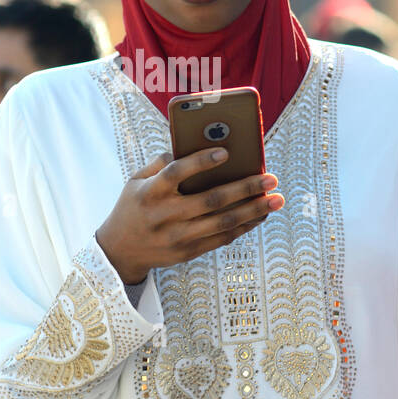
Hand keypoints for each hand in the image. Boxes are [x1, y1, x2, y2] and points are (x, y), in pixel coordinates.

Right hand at [96, 148, 283, 284]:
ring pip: (224, 222)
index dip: (201, 162)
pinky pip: (223, 238)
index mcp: (150, 192)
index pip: (176, 173)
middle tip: (271, 177)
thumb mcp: (137, 181)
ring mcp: (178, 236)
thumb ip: (162, 164)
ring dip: (255, 210)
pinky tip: (261, 215)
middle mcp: (165, 215)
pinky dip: (246, 226)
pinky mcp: (189, 251)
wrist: (120, 250)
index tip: (227, 152)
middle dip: (246, 188)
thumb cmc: (135, 206)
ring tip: (277, 199)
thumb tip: (196, 147)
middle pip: (212, 200)